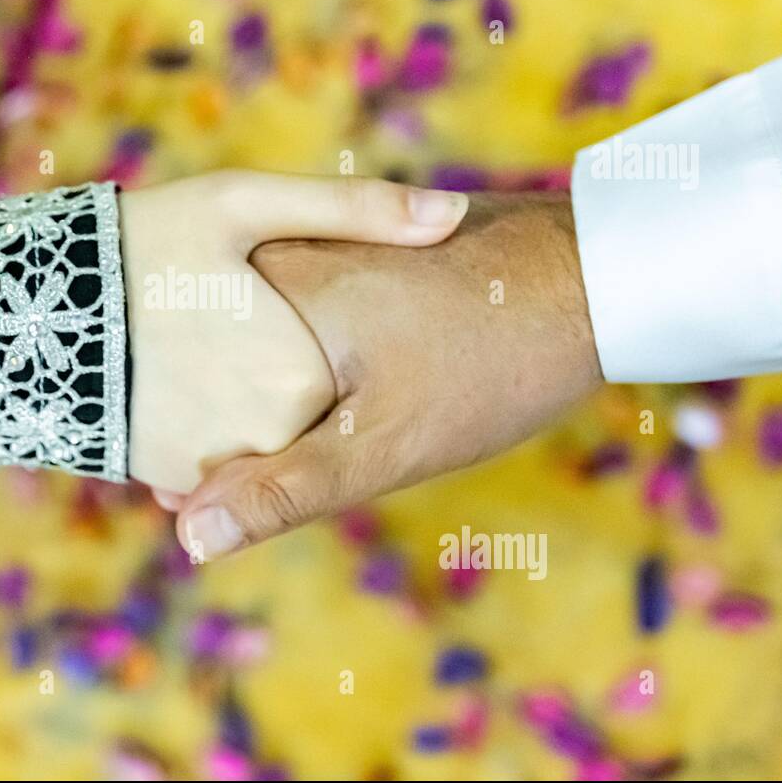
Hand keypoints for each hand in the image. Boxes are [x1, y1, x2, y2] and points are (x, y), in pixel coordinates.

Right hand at [168, 192, 604, 558]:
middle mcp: (272, 258)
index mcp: (263, 300)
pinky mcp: (342, 250)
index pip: (186, 401)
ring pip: (247, 347)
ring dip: (261, 402)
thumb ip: (284, 489)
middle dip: (228, 434)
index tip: (211, 502)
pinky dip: (296, 365)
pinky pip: (287, 321)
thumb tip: (190, 536)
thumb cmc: (496, 362)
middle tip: (299, 460)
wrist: (595, 269)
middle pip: (211, 371)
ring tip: (334, 427)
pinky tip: (350, 386)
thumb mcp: (384, 444)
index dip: (196, 467)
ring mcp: (307, 245)